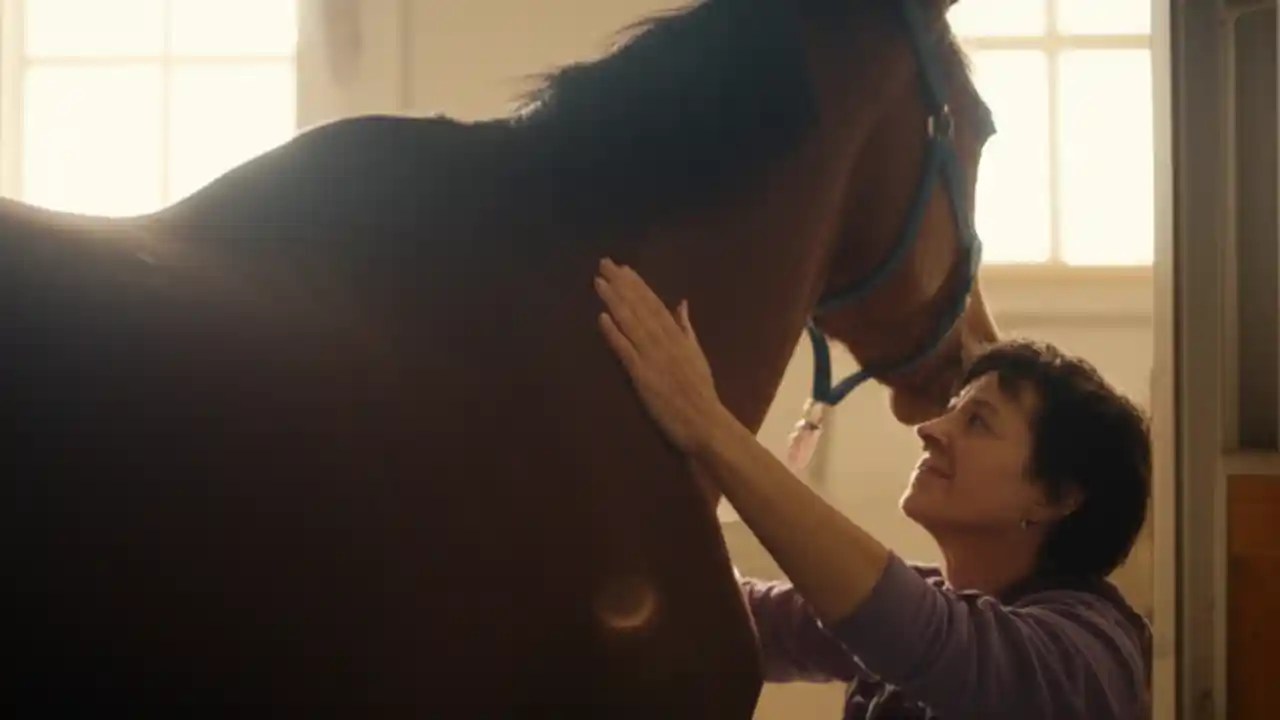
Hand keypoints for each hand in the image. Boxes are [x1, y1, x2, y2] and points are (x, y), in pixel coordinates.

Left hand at [594, 258, 726, 455]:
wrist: (705, 423)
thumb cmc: (700, 393)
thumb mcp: (696, 354)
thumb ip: (686, 328)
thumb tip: (682, 303)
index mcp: (677, 336)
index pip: (654, 304)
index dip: (637, 285)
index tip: (622, 268)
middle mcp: (664, 341)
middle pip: (640, 307)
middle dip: (621, 285)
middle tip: (603, 263)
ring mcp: (653, 357)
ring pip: (631, 323)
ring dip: (614, 301)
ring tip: (598, 281)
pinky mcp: (643, 376)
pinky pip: (626, 351)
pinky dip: (614, 333)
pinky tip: (601, 317)